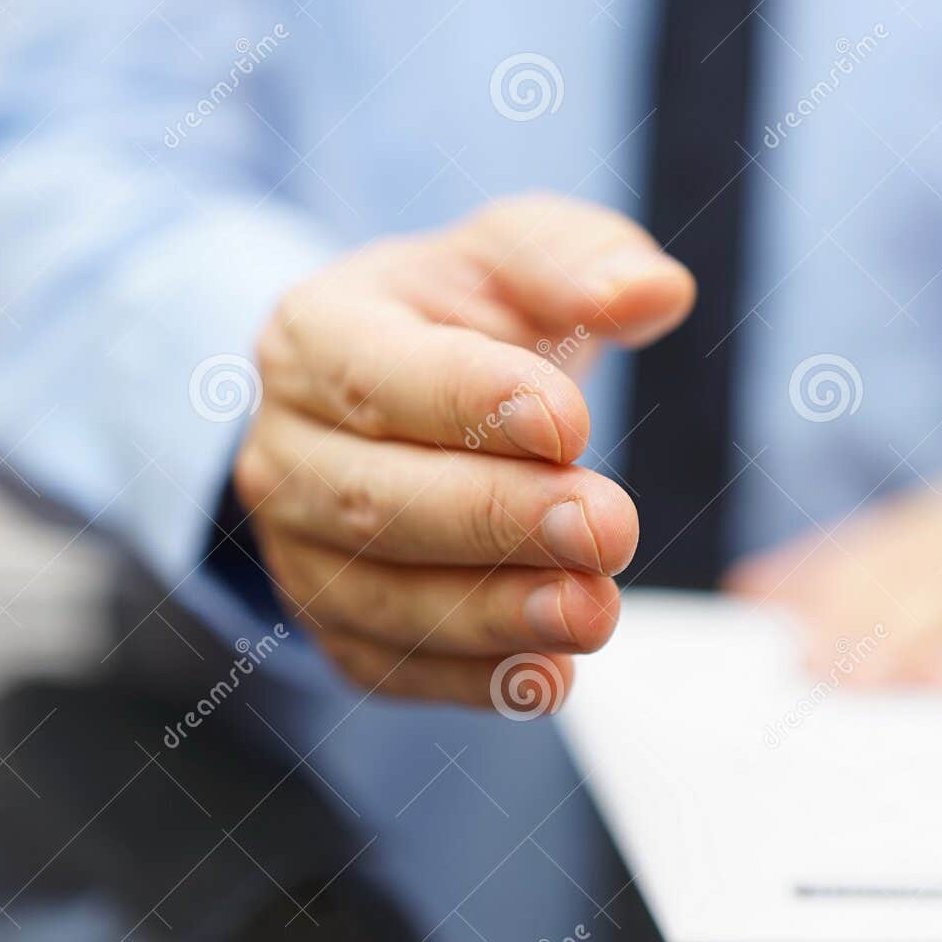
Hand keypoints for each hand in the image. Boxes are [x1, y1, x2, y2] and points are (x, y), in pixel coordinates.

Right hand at [233, 194, 694, 709]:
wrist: (399, 405)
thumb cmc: (460, 323)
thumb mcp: (509, 259)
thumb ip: (577, 260)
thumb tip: (655, 291)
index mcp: (316, 335)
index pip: (377, 375)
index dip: (470, 402)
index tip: (570, 423)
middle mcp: (286, 450)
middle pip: (375, 499)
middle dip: (498, 520)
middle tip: (609, 527)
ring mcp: (301, 550)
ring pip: (381, 598)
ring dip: (494, 614)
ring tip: (594, 612)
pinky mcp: (340, 628)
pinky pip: (395, 667)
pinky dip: (473, 681)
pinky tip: (550, 677)